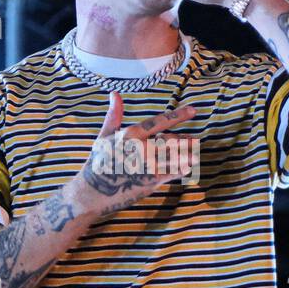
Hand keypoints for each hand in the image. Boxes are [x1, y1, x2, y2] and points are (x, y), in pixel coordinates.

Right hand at [72, 93, 198, 216]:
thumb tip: (114, 93)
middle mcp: (142, 148)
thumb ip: (113, 115)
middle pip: (172, 140)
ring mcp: (149, 165)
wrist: (92, 194)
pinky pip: (176, 171)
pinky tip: (189, 165)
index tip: (193, 110)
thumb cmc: (97, 164)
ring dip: (189, 153)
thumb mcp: (103, 137)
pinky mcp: (153, 181)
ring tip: (195, 151)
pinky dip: (185, 167)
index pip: (160, 121)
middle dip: (185, 140)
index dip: (179, 115)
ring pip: (178, 155)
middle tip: (193, 140)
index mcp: (131, 134)